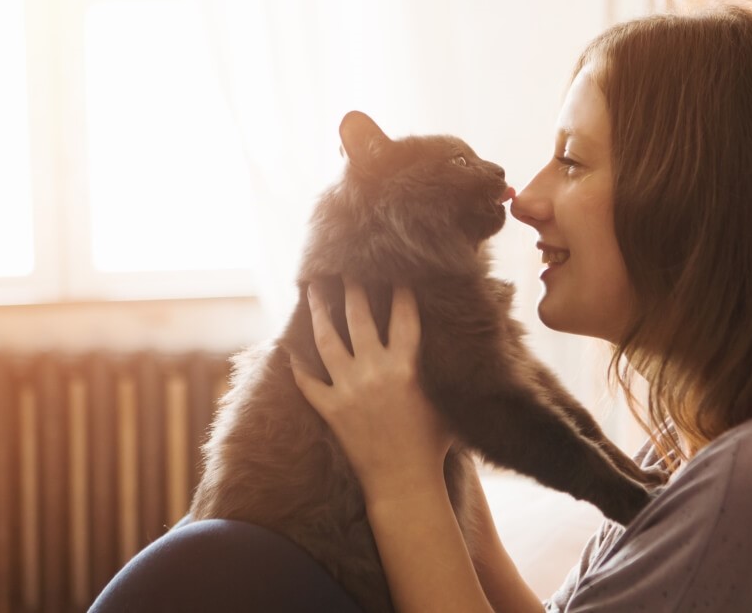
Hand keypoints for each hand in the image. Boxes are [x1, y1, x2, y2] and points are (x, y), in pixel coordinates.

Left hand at [293, 279, 452, 502]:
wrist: (404, 483)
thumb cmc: (432, 446)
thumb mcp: (446, 402)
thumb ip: (443, 373)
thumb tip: (462, 350)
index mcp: (406, 367)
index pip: (404, 316)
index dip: (400, 291)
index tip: (396, 271)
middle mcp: (374, 371)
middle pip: (359, 318)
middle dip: (353, 289)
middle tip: (346, 269)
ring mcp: (348, 390)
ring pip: (327, 341)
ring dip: (319, 313)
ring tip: (313, 292)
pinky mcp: (331, 410)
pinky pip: (308, 382)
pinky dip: (297, 366)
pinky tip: (289, 350)